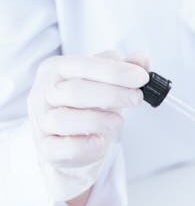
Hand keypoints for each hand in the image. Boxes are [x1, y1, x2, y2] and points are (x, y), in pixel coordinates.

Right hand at [27, 50, 149, 202]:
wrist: (66, 136)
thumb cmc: (85, 103)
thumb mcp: (103, 82)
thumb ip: (123, 69)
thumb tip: (142, 57)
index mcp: (56, 70)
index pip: (83, 65)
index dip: (115, 72)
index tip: (142, 78)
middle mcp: (43, 93)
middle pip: (75, 91)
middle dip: (112, 94)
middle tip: (137, 98)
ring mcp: (42, 121)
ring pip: (64, 120)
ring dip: (98, 120)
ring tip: (118, 121)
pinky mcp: (46, 148)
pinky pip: (62, 147)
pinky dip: (84, 145)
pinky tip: (100, 140)